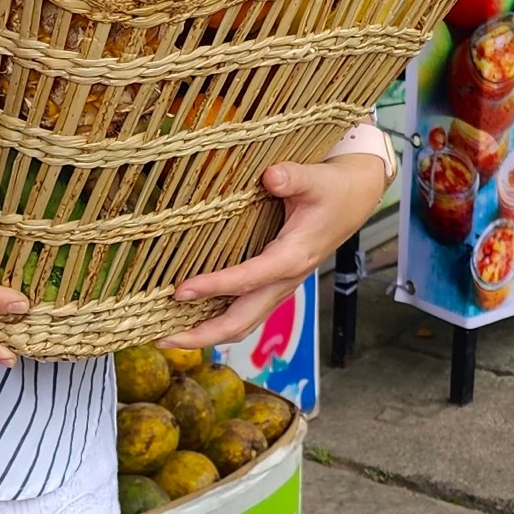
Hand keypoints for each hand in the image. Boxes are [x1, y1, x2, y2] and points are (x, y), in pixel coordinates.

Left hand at [158, 152, 391, 348]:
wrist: (354, 199)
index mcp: (293, 256)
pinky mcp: (274, 284)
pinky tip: (191, 317)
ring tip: (166, 336)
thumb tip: (271, 176)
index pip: (249, 279)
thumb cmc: (332, 189)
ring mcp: (280, 287)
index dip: (214, 287)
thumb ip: (293, 177)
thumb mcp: (316, 178)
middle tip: (160, 337)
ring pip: (243, 323)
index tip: (180, 291)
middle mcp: (285, 280)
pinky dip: (218, 321)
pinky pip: (245, 312)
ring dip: (207, 335)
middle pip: (242, 321)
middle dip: (203, 334)